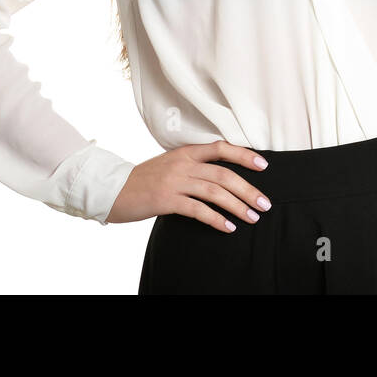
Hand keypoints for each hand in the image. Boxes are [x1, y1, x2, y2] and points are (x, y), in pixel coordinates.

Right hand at [107, 140, 271, 233]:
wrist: (112, 189)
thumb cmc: (144, 179)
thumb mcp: (170, 164)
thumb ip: (193, 166)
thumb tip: (221, 176)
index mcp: (185, 152)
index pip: (221, 148)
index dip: (244, 155)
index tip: (264, 165)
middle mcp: (182, 164)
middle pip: (224, 175)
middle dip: (248, 190)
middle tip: (264, 204)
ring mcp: (174, 181)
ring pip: (215, 192)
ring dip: (237, 206)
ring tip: (252, 217)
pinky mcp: (166, 200)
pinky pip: (198, 210)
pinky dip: (216, 219)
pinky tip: (228, 227)